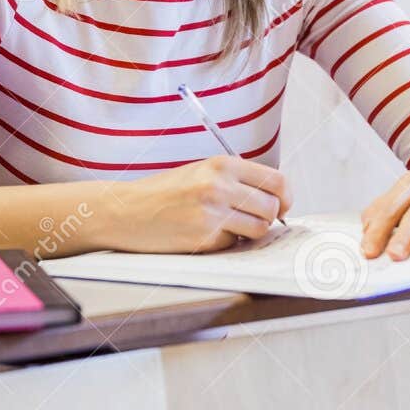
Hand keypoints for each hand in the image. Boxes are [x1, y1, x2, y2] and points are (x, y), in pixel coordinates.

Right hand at [105, 156, 291, 252]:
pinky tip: (203, 234)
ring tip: (226, 227)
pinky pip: (233, 245)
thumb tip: (275, 199)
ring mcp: (213, 213)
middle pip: (272, 208)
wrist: (124, 211)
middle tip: (250, 220)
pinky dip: (225, 243)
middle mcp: (220, 186)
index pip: (277, 181)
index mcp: (222, 164)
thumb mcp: (201, 171)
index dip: (286, 197)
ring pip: (259, 229)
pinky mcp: (204, 239)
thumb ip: (236, 180)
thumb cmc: (163, 192)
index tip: (282, 206)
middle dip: (267, 218)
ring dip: (248, 233)